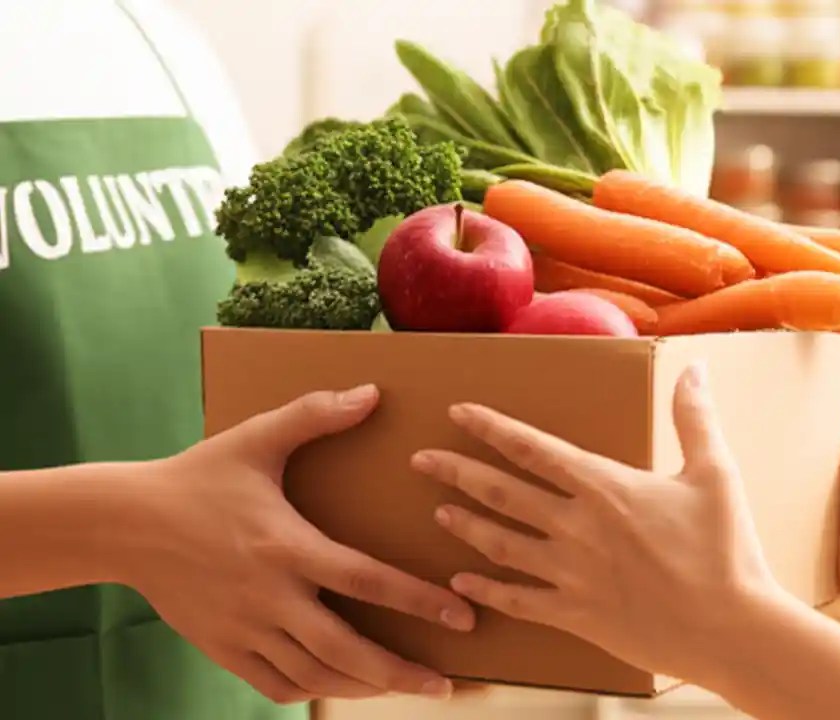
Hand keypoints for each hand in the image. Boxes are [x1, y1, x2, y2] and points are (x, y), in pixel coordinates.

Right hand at [123, 386, 474, 703]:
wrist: (122, 524)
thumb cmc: (198, 477)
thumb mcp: (256, 438)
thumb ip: (315, 415)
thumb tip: (373, 392)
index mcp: (286, 545)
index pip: (367, 581)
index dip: (419, 601)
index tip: (462, 618)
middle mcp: (269, 595)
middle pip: (346, 650)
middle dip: (401, 672)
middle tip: (447, 685)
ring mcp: (244, 628)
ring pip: (315, 675)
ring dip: (365, 687)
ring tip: (407, 687)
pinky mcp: (222, 648)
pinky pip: (276, 685)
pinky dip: (314, 691)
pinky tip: (343, 685)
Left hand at [409, 364, 783, 681]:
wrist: (729, 629)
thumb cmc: (726, 550)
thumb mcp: (716, 472)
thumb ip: (694, 417)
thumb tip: (694, 368)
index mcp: (605, 487)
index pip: (533, 448)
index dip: (492, 428)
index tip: (458, 413)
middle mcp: (577, 527)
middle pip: (502, 492)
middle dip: (457, 471)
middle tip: (421, 460)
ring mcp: (571, 574)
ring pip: (500, 543)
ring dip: (466, 524)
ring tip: (439, 511)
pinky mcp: (576, 616)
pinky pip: (517, 600)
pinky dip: (485, 590)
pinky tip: (461, 582)